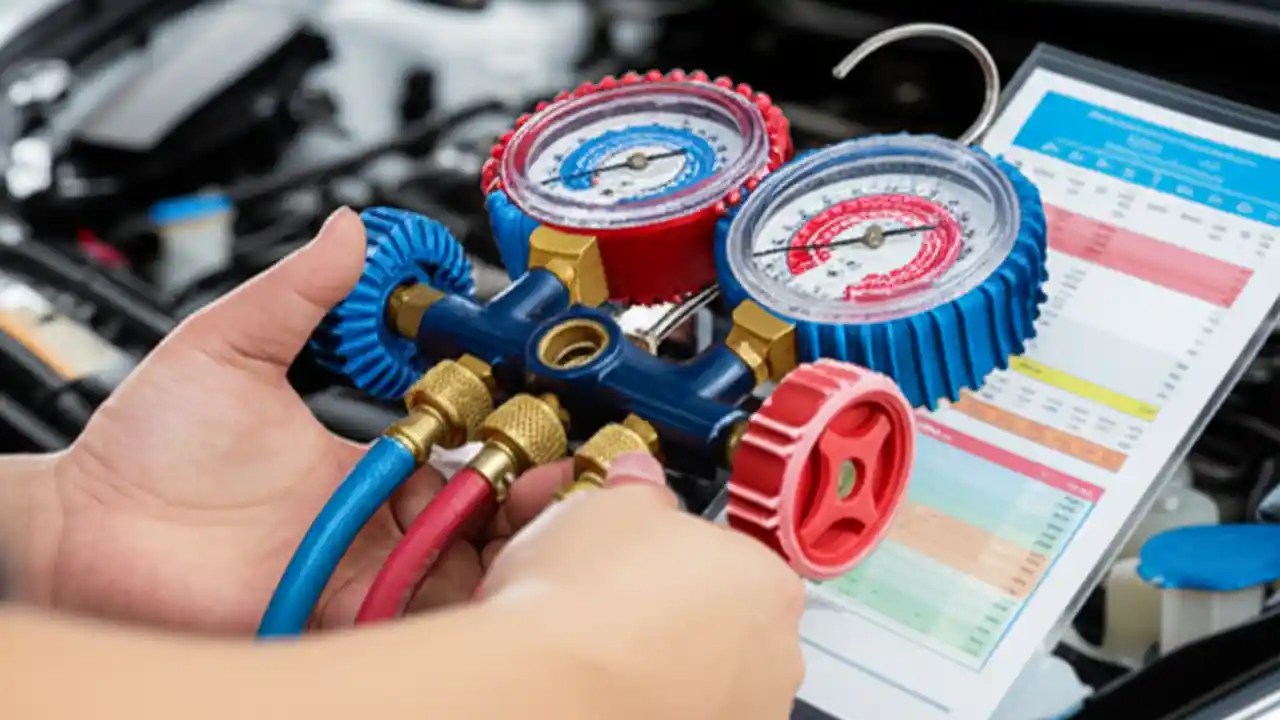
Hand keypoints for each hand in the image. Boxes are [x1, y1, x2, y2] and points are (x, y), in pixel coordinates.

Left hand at [35, 208, 566, 631]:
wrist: (85, 523)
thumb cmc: (147, 443)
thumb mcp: (231, 344)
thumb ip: (295, 291)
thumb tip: (347, 229)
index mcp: (365, 460)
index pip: (459, 457)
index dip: (504, 447)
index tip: (536, 428)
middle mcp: (369, 521)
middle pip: (473, 523)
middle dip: (524, 508)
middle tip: (557, 487)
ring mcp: (355, 572)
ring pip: (453, 575)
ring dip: (499, 556)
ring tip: (534, 530)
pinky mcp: (332, 617)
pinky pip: (406, 620)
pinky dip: (445, 607)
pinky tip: (476, 578)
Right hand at [479, 454, 805, 719]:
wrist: (544, 689)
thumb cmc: (587, 602)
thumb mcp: (614, 503)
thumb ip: (640, 490)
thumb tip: (638, 484)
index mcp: (768, 582)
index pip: (729, 550)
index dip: (670, 543)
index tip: (633, 544)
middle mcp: (771, 657)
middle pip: (716, 612)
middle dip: (661, 597)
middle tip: (599, 585)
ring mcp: (738, 713)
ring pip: (692, 669)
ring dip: (648, 649)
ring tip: (582, 633)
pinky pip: (664, 706)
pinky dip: (632, 692)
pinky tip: (584, 674)